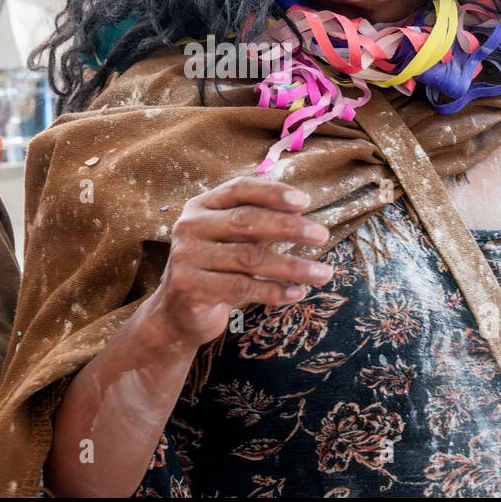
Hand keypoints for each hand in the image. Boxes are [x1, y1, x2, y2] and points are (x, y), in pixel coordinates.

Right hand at [142, 175, 333, 348]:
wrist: (177, 311)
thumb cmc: (215, 267)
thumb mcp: (230, 237)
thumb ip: (256, 221)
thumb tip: (301, 209)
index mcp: (201, 205)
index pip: (239, 189)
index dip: (272, 193)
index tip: (305, 202)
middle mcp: (190, 226)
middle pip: (246, 221)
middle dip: (289, 228)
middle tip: (322, 235)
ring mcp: (187, 257)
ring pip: (249, 259)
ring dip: (292, 266)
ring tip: (323, 272)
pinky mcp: (190, 288)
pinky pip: (241, 288)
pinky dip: (274, 291)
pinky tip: (298, 293)